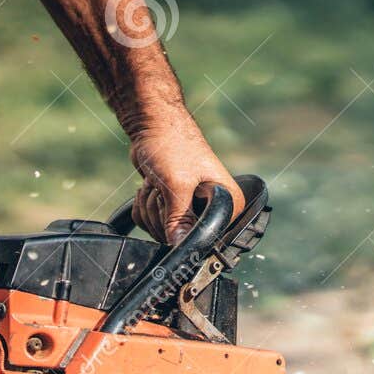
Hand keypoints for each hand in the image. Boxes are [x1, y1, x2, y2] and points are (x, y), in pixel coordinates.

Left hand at [129, 117, 243, 243]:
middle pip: (181, 239)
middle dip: (162, 214)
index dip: (184, 229)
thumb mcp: (176, 185)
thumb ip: (178, 219)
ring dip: (150, 208)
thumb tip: (178, 247)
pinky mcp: (174, 210)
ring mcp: (193, 212)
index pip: (207, 237)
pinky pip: (152, 225)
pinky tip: (153, 187)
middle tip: (164, 188)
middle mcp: (215, 211)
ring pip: (162, 233)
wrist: (154, 126)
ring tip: (159, 183)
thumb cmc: (172, 146)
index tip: (173, 206)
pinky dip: (144, 208)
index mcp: (229, 204)